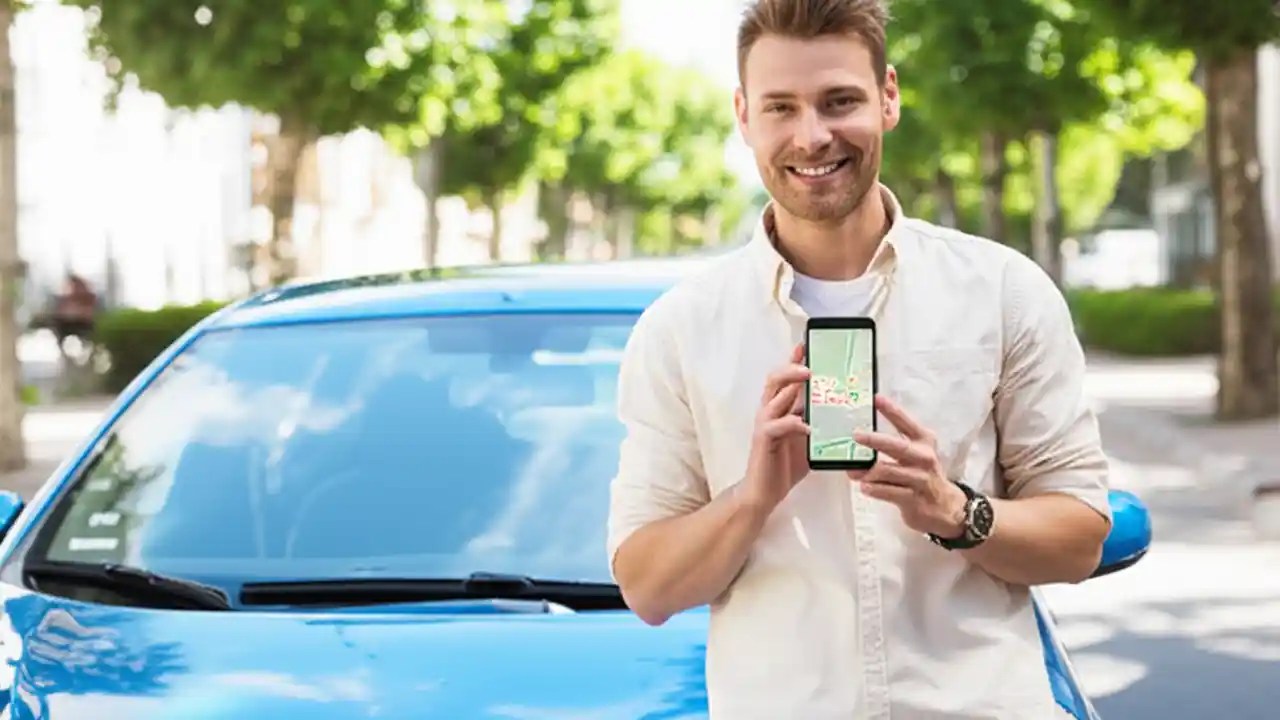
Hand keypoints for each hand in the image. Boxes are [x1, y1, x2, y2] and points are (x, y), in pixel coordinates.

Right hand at [739, 343, 811, 511]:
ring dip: (791, 385)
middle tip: (809, 362)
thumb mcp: (809, 440)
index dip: (794, 361)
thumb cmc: (786, 465)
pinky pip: (777, 426)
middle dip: (791, 367)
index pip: (785, 379)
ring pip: (773, 397)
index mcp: (780, 410)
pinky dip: (793, 422)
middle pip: (775, 380)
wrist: (764, 492)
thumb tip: (844, 414)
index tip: (806, 345)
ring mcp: (765, 425)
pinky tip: (808, 426)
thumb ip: (819, 424)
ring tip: (808, 376)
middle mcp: (769, 412)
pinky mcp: (764, 440)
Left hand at [847, 395, 967, 537]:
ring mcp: (919, 479)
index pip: (906, 423)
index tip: (876, 399)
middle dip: (875, 440)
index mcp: (924, 442)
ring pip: (887, 471)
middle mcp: (923, 458)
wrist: (946, 507)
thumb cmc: (923, 475)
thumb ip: (891, 448)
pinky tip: (864, 487)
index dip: (892, 411)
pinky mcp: (913, 499)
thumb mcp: (916, 456)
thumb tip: (859, 444)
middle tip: (856, 435)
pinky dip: (873, 489)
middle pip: (896, 446)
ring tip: (853, 471)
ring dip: (867, 471)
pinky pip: (888, 492)